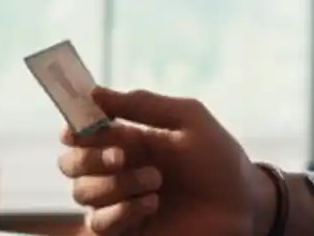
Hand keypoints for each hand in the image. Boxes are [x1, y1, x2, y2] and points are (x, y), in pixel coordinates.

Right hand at [57, 87, 274, 234]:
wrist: (242, 203)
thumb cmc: (218, 158)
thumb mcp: (188, 119)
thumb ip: (143, 105)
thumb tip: (94, 92)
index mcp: (128, 140)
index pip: (81, 133)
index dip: (73, 129)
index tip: (78, 128)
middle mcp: (117, 171)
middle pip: (70, 164)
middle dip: (89, 157)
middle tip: (123, 156)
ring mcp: (119, 203)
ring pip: (82, 193)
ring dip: (116, 184)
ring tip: (156, 181)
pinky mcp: (126, 231)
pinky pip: (98, 225)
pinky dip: (121, 212)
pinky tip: (151, 204)